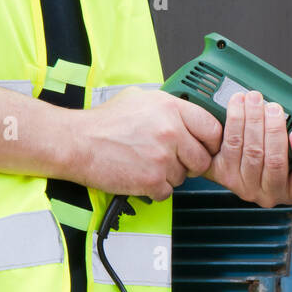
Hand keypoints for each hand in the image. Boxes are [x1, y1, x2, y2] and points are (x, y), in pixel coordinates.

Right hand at [75, 86, 222, 200]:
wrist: (78, 142)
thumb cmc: (104, 123)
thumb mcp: (140, 99)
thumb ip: (168, 107)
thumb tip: (187, 115)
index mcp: (171, 108)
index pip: (213, 129)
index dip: (210, 142)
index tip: (203, 147)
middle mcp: (170, 131)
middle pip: (203, 160)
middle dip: (190, 164)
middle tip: (172, 160)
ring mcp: (162, 157)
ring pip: (184, 178)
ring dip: (169, 176)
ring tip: (147, 163)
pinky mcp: (152, 180)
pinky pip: (167, 192)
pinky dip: (155, 189)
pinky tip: (140, 175)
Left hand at [205, 90, 291, 207]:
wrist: (239, 170)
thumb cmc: (273, 161)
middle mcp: (269, 194)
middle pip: (274, 161)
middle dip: (274, 129)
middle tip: (274, 107)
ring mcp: (245, 187)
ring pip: (251, 151)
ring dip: (253, 120)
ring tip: (254, 100)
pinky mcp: (225, 174)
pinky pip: (231, 145)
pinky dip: (235, 122)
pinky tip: (238, 107)